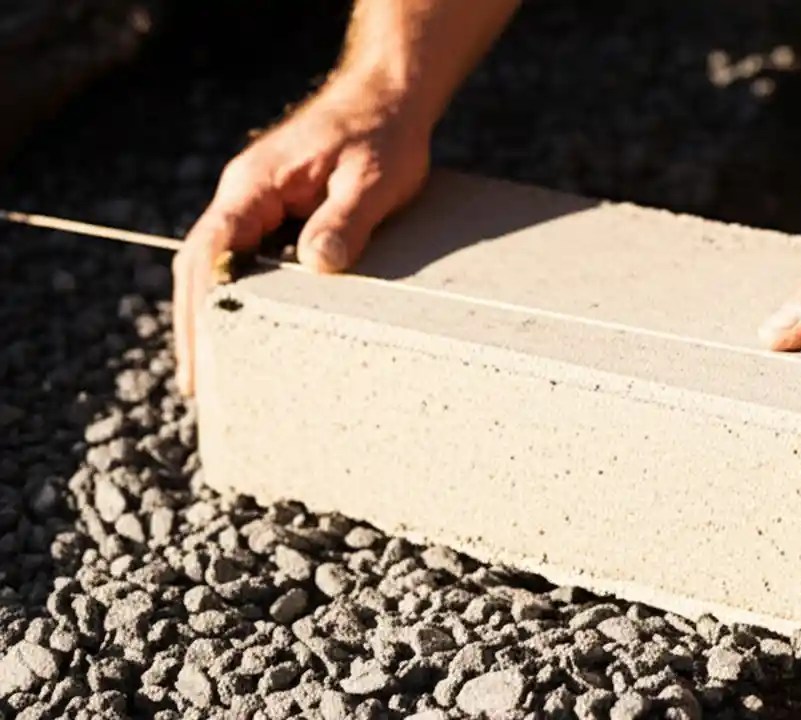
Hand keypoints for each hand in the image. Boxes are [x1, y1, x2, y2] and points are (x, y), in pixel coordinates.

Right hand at [172, 72, 431, 395]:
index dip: (199, 310)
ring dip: (218, 316)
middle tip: (200, 389)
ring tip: (222, 377)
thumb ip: (345, 219)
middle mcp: (245, 197)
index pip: (209, 253)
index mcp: (254, 186)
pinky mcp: (279, 216)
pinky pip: (252, 262)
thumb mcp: (372, 178)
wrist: (389, 98)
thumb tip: (318, 265)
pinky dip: (248, 299)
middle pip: (203, 268)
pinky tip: (256, 335)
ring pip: (223, 268)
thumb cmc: (382, 133)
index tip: (200, 359)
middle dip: (197, 327)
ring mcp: (259, 207)